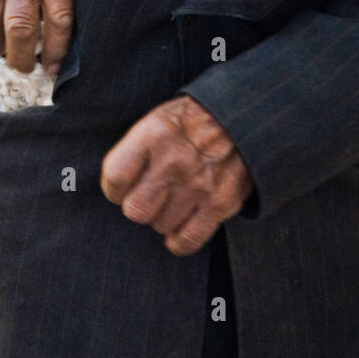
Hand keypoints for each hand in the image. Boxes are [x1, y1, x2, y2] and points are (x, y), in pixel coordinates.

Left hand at [100, 96, 252, 255]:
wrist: (243, 117)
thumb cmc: (193, 122)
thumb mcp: (160, 119)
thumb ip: (137, 150)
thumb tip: (118, 188)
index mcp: (154, 133)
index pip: (115, 177)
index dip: (116, 188)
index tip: (124, 187)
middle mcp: (174, 159)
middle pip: (136, 210)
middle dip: (140, 206)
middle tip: (151, 195)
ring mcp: (198, 183)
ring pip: (160, 226)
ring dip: (164, 218)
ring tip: (175, 199)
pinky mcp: (220, 202)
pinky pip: (186, 240)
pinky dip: (180, 239)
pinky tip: (182, 224)